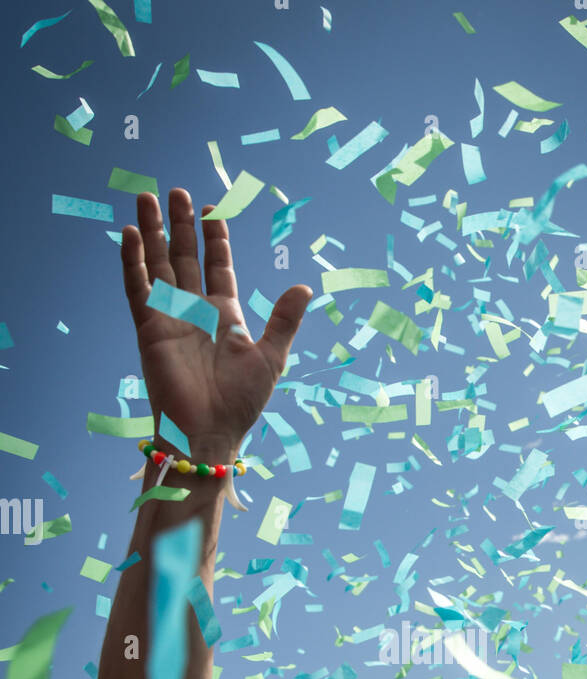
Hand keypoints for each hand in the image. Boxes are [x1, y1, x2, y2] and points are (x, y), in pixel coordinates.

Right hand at [121, 189, 311, 456]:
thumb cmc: (241, 402)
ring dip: (153, 232)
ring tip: (146, 197)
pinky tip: (132, 234)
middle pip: (185, 257)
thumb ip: (284, 320)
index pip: (218, 267)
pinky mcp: (149, 329)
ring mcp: (170, 318)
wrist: (209, 432)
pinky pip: (138, 288)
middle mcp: (194, 312)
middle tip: (176, 191)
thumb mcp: (271, 356)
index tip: (214, 210)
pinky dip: (134, 261)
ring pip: (159, 264)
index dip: (215, 239)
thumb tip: (305, 287)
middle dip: (181, 225)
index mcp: (224, 315)